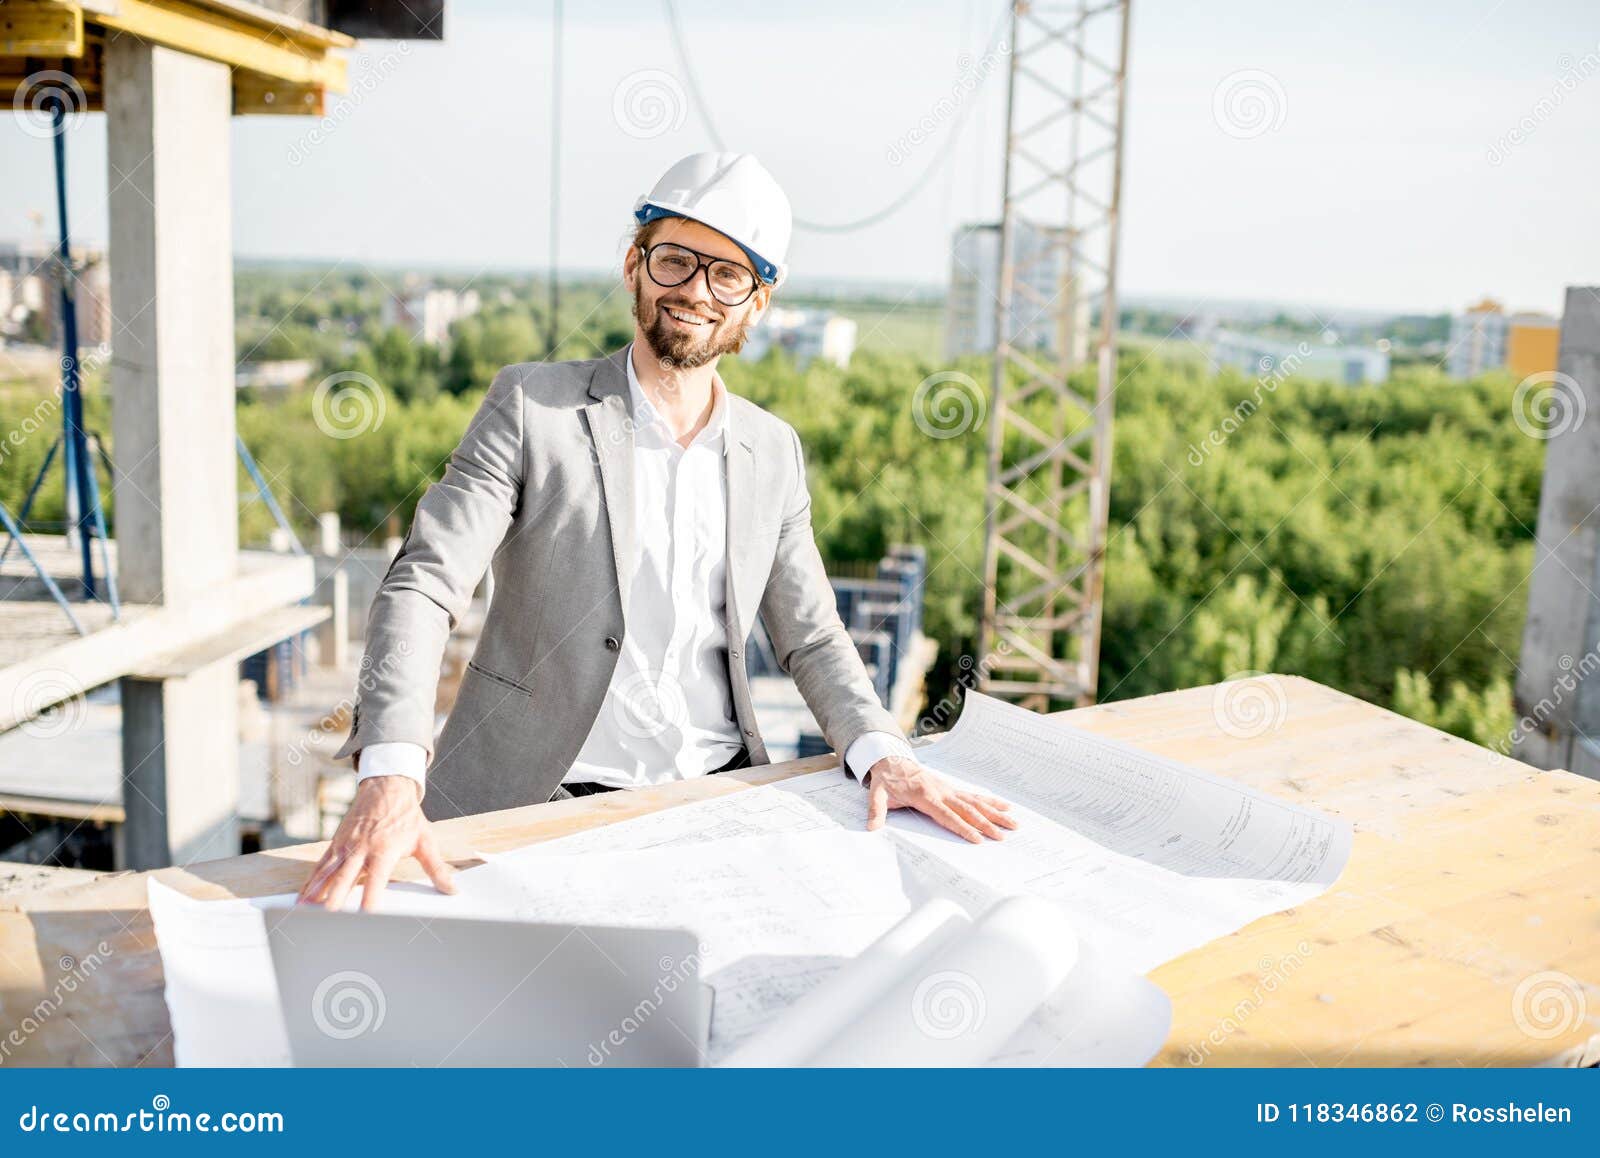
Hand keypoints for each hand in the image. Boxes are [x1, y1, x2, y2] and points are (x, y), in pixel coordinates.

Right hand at [296, 776, 456, 910]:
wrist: (386, 787)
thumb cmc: (407, 816)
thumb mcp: (425, 840)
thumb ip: (436, 868)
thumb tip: (451, 889)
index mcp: (384, 851)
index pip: (376, 881)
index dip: (369, 900)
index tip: (364, 918)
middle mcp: (361, 850)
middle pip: (346, 878)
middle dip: (336, 899)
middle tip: (326, 919)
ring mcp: (346, 846)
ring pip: (328, 872)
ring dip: (316, 892)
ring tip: (303, 912)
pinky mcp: (336, 843)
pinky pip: (321, 864)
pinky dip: (311, 880)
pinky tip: (303, 896)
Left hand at [864, 755, 1017, 842]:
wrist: (891, 761)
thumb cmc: (886, 781)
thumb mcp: (876, 794)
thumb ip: (875, 810)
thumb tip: (872, 827)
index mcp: (925, 796)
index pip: (947, 815)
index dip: (962, 828)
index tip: (977, 839)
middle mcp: (941, 792)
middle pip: (968, 810)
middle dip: (986, 824)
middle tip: (1003, 836)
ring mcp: (949, 790)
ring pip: (976, 803)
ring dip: (995, 813)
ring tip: (1013, 823)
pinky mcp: (952, 789)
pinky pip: (974, 796)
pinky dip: (991, 802)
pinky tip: (1005, 807)